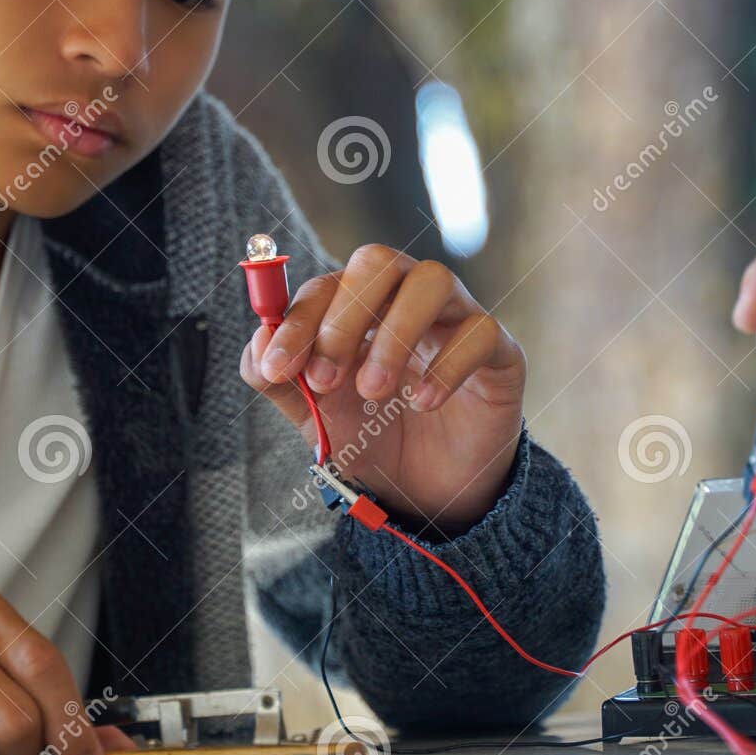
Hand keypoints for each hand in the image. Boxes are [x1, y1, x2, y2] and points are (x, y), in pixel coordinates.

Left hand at [239, 243, 524, 533]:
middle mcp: (405, 299)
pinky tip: (423, 404)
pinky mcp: (498, 349)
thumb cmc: (373, 440)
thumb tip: (257, 343)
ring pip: (432, 279)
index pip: (324, 286)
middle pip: (377, 261)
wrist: (430, 493)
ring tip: (373, 392)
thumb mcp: (314, 418)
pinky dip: (446, 366)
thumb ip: (279, 381)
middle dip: (343, 318)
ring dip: (393, 335)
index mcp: (357, 306)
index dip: (296, 322)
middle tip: (326, 380)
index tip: (278, 366)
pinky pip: (480, 330)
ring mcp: (455, 318)